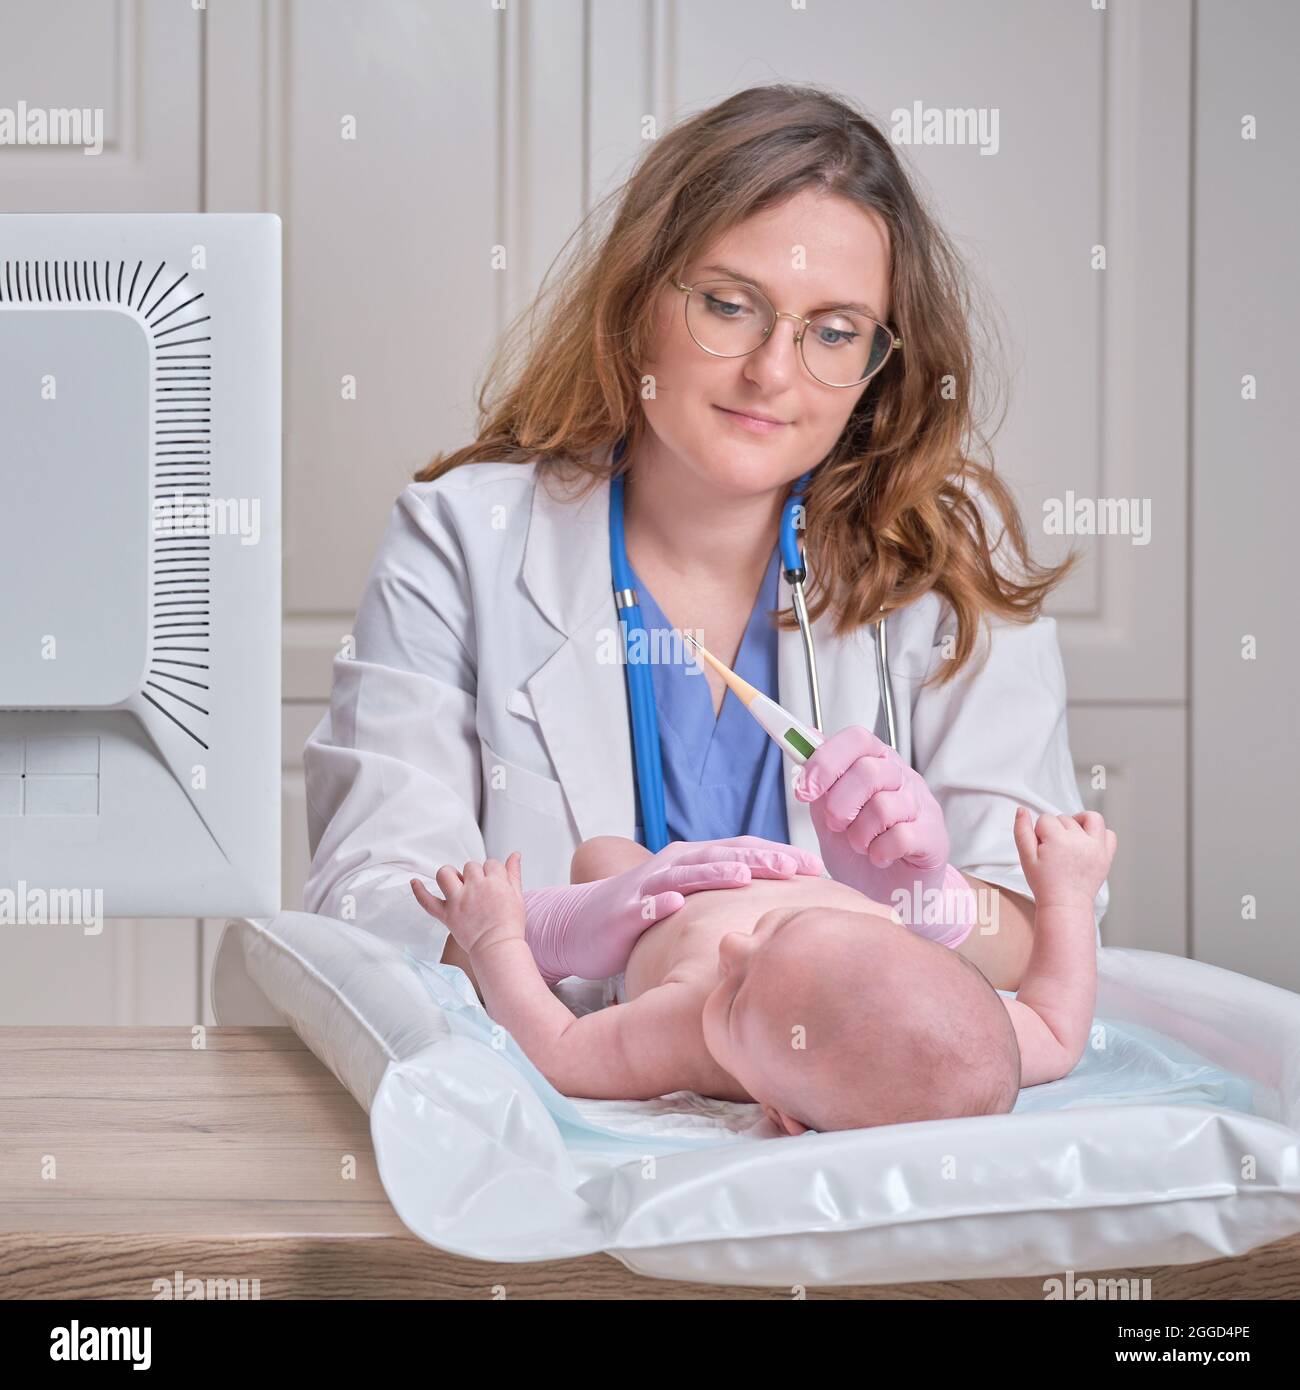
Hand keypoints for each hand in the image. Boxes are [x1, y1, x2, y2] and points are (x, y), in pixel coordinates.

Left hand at [411, 852, 524, 959]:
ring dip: (450, 875)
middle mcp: (475, 888)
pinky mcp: (447, 915)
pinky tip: (414, 881)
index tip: (495, 884)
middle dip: (475, 875)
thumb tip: (515, 854)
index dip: (493, 873)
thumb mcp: (517, 895)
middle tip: (481, 892)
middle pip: (470, 866)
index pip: (491, 863)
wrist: (498, 948)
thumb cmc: (510, 925)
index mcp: (495, 882)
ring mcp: (459, 901)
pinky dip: (419, 891)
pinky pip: (427, 901)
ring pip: (446, 873)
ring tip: (458, 884)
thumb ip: (513, 873)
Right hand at [523, 835, 825, 982]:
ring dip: (713, 872)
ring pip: (684, 875)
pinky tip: (670, 905)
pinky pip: (639, 906)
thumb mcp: (690, 899)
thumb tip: (779, 905)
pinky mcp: (621, 911)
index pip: (743, 852)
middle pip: (721, 856)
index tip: (817, 867)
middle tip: (795, 865)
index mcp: (694, 862)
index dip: (779, 856)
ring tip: (743, 875)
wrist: (578, 923)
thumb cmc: (640, 912)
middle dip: (759, 859)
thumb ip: (725, 894)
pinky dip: (655, 903)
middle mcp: (673, 865)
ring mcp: (646, 886)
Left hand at [794, 726, 948, 900]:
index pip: (857, 739)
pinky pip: (901, 837)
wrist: (886, 893)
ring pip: (883, 806)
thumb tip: (802, 739)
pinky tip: (879, 857)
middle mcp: (902, 778)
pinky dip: (880, 852)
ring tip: (861, 846)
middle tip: (837, 826)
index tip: (804, 791)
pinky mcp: (934, 837)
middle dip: (840, 805)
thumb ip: (818, 784)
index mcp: (875, 763)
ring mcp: (922, 806)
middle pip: (869, 771)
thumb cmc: (860, 850)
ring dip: (859, 835)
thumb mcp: (827, 815)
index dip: (826, 761)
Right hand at [1013, 809, 1116, 909]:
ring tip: (1071, 836)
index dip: (1039, 832)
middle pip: (1065, 818)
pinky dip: (1100, 834)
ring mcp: (1096, 847)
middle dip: (1056, 830)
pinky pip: (1109, 834)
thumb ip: (1021, 831)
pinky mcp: (1107, 856)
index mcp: (1058, 839)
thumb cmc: (1044, 884)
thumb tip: (1021, 810)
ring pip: (1090, 818)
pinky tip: (1088, 842)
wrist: (1065, 904)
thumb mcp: (1025, 857)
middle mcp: (1080, 840)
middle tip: (1053, 850)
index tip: (1041, 849)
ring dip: (1080, 821)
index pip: (1045, 819)